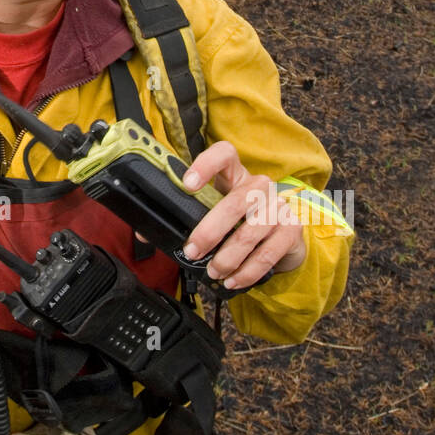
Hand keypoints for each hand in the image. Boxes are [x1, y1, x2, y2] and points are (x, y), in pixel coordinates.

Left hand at [176, 141, 305, 290]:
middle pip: (235, 202)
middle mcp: (259, 186)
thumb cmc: (239, 222)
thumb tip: (143, 231)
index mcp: (235, 174)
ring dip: (227, 258)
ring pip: (250, 232)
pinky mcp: (292, 229)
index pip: (224, 154)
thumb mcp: (214, 212)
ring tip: (213, 272)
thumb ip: (185, 217)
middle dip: (209, 230)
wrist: (284, 237)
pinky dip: (247, 272)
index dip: (206, 164)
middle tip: (192, 251)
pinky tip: (233, 280)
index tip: (187, 184)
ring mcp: (278, 206)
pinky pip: (267, 254)